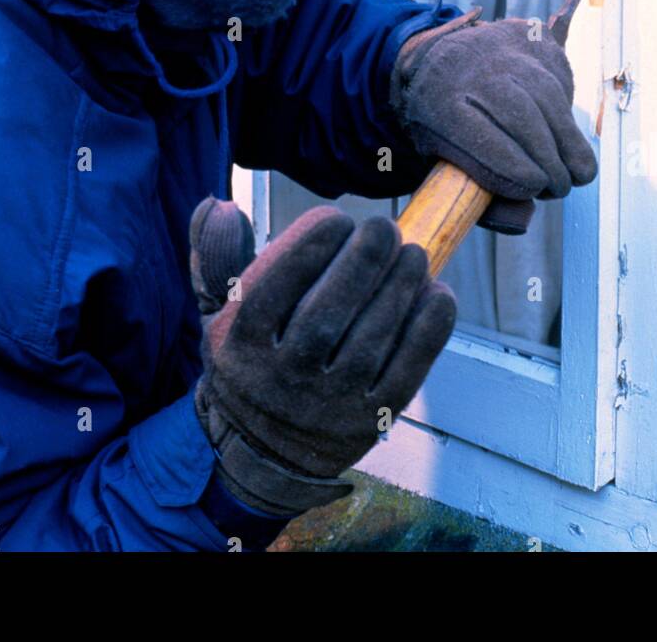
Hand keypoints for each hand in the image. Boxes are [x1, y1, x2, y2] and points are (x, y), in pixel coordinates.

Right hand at [190, 202, 456, 516]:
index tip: (336, 218)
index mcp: (239, 346)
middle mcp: (281, 380)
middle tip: (383, 227)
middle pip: (323, 316)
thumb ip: (217, 254)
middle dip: (360, 263)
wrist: (262, 452)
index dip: (307, 248)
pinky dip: (427, 332)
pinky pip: (405, 373)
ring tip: (414, 252)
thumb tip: (223, 204)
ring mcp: (328, 405)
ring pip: (368, 342)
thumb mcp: (218, 311)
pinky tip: (439, 294)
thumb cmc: (250, 357)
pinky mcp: (369, 421)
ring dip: (399, 289)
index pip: (269, 292)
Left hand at [388, 9, 597, 234]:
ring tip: (570, 174)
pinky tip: (565, 141)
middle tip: (556, 188)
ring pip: (549, 100)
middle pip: (523, 119)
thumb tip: (525, 220)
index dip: (517, 174)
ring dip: (568, 146)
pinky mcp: (531, 42)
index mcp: (438, 106)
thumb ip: (478, 200)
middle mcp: (471, 73)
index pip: (484, 143)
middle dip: (549, 164)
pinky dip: (568, 120)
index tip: (533, 190)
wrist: (442, 56)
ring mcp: (502, 51)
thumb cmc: (444, 123)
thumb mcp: (441, 162)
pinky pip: (560, 84)